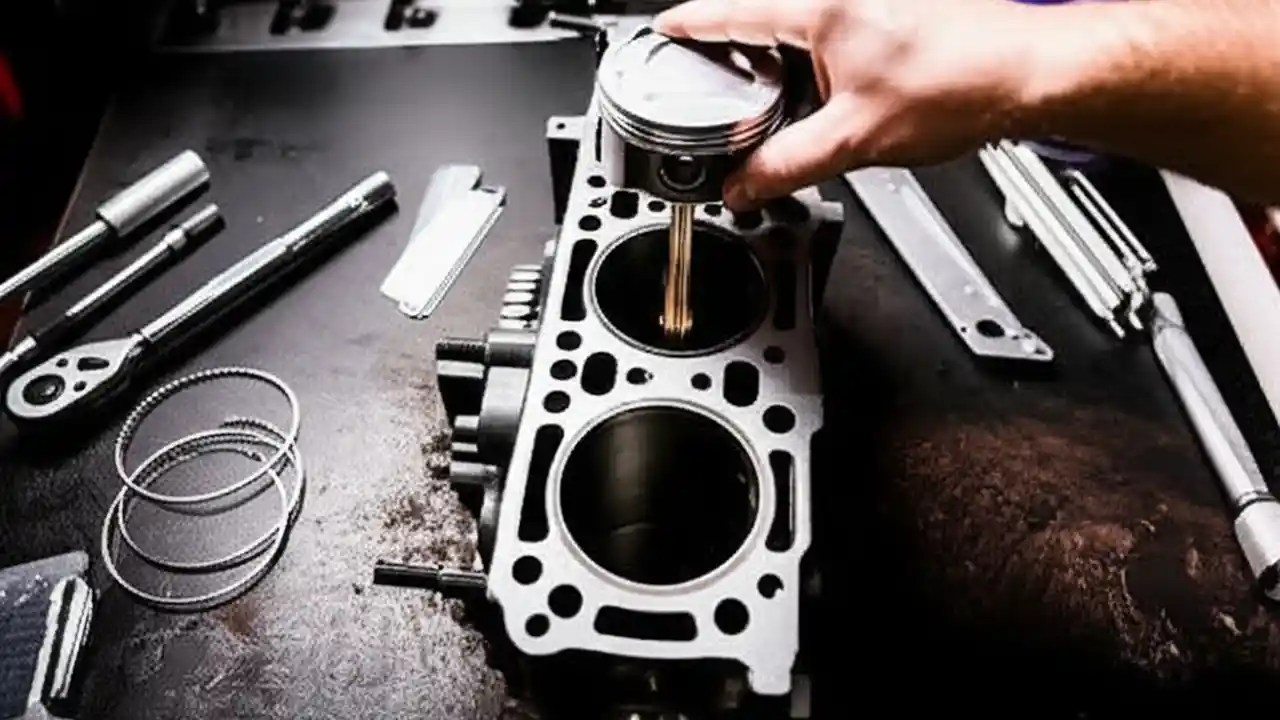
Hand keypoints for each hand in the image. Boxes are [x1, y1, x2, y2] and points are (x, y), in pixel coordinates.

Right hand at [655, 0, 1041, 209]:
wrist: (1026, 75)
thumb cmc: (960, 84)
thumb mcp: (853, 138)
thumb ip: (786, 163)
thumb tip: (743, 184)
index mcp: (819, 9)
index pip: (730, 11)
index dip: (688, 25)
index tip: (661, 31)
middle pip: (762, 19)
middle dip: (735, 54)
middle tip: (716, 88)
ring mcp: (866, 3)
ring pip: (798, 29)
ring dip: (780, 63)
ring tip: (782, 105)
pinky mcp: (890, 14)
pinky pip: (830, 34)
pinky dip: (815, 63)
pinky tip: (831, 99)